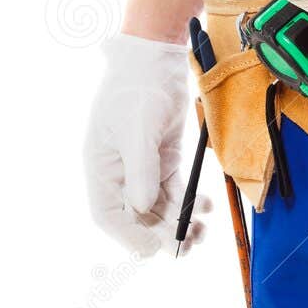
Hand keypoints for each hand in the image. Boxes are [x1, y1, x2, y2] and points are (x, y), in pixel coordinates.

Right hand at [84, 34, 209, 256]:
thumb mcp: (139, 129)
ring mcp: (142, 167)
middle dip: (161, 232)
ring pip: (159, 206)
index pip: (108, 214)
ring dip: (178, 221)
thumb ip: (141, 170)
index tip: (152, 249)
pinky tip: (206, 206)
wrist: (156, 58)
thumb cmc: (138, 88)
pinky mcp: (163, 159)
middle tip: (188, 244)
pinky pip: (174, 190)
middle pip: (137, 215)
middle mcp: (119, 172)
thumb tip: (143, 209)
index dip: (128, 235)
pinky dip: (189, 201)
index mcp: (101, 166)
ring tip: (201, 231)